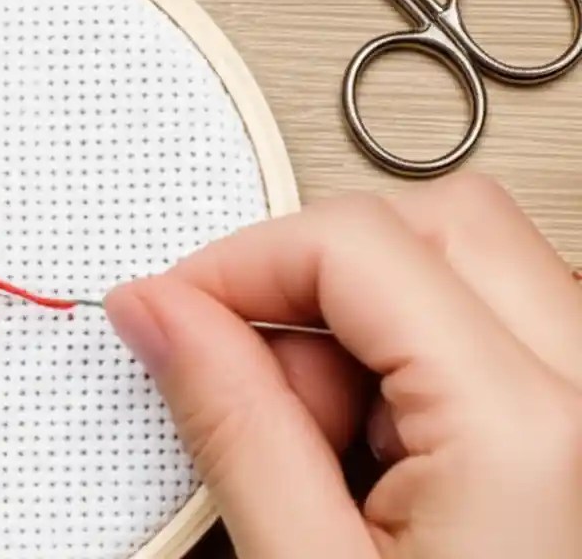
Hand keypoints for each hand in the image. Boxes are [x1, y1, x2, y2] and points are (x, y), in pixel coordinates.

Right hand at [105, 173, 581, 558]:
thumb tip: (159, 313)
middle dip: (312, 279)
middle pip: (439, 224)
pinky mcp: (581, 433)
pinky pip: (492, 336)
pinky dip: (407, 376)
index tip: (168, 312)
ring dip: (361, 336)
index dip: (238, 263)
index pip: (358, 244)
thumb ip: (230, 421)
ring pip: (467, 272)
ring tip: (322, 461)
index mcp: (534, 427)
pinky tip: (377, 474)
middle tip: (244, 370)